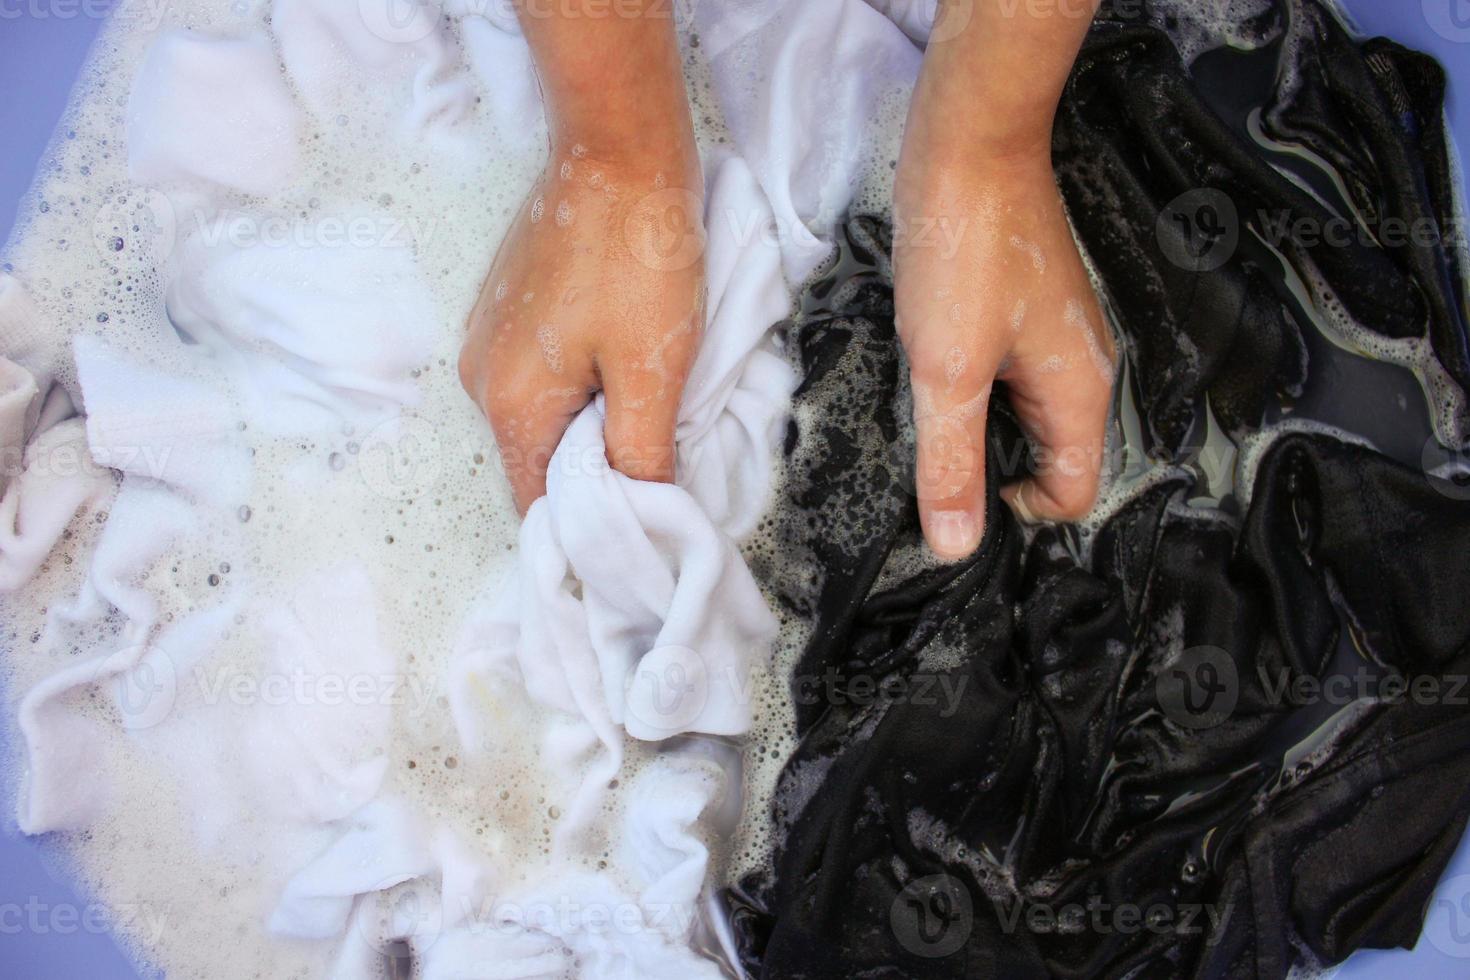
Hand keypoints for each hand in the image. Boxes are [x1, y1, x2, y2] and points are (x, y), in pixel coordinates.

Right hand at [458, 148, 704, 512]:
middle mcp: (481, 377)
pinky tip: (624, 363)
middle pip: (539, 461)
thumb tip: (641, 519)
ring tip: (647, 404)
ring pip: (544, 417)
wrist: (619, 153)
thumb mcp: (654, 373)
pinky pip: (541, 376)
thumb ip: (641, 459)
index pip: (537, 505)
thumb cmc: (640, 259)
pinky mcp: (506, 309)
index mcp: (509, 404)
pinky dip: (582, 386)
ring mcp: (488, 339)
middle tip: (659, 461)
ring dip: (593, 426)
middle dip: (597, 473)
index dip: (589, 528)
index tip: (638, 528)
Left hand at [893, 149, 1114, 559]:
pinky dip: (973, 385)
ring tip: (927, 402)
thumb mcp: (947, 371)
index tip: (957, 491)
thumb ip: (952, 463)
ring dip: (978, 425)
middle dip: (994, 468)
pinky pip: (1008, 375)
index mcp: (1081, 393)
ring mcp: (1056, 336)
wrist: (970, 147)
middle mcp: (1082, 368)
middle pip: (1051, 457)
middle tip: (931, 450)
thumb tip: (956, 546)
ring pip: (1025, 415)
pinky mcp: (1025, 309)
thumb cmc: (966, 252)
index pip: (1073, 494)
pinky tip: (931, 364)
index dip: (1016, 511)